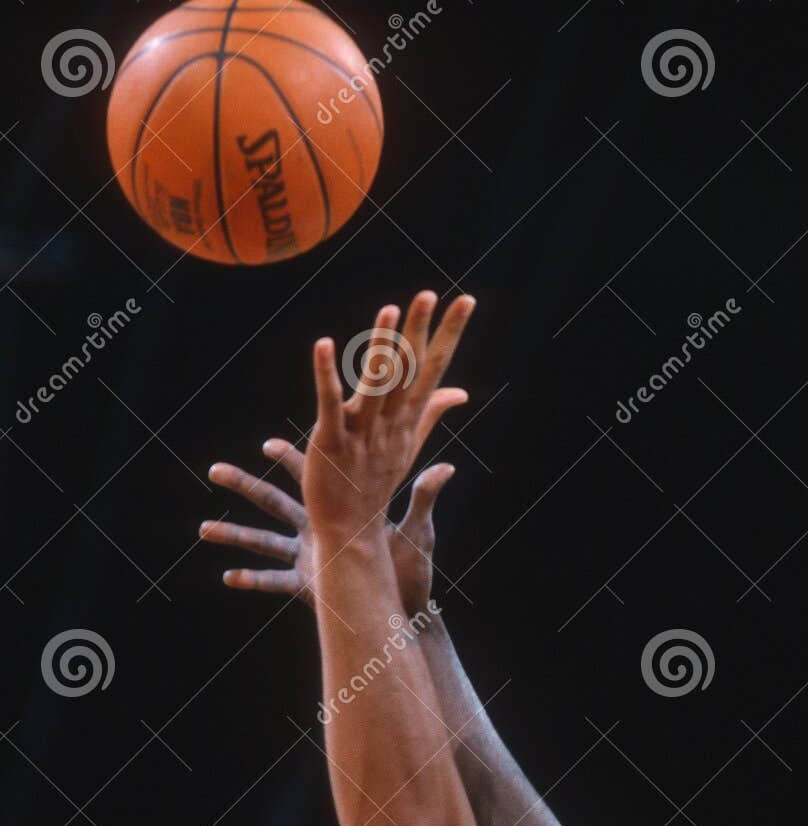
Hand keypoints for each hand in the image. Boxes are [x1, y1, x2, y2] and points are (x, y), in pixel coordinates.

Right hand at [201, 441, 453, 613]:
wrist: (406, 613)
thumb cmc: (412, 573)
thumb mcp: (415, 531)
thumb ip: (422, 498)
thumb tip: (446, 465)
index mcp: (339, 511)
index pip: (310, 475)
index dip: (288, 459)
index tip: (266, 444)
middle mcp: (318, 530)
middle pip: (273, 501)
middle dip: (244, 485)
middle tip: (213, 470)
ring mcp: (309, 558)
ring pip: (263, 540)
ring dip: (233, 534)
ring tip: (202, 529)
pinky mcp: (307, 586)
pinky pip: (273, 581)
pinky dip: (251, 579)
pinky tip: (227, 577)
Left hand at [304, 290, 472, 548]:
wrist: (350, 533)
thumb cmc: (375, 487)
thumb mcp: (408, 447)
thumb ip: (430, 414)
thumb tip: (461, 392)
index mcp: (407, 422)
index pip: (432, 370)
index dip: (448, 334)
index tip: (466, 300)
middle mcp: (390, 425)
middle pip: (408, 371)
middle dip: (419, 331)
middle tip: (429, 293)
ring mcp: (362, 434)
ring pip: (376, 385)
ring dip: (382, 347)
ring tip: (390, 309)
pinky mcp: (332, 442)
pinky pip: (331, 405)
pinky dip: (327, 375)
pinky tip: (324, 344)